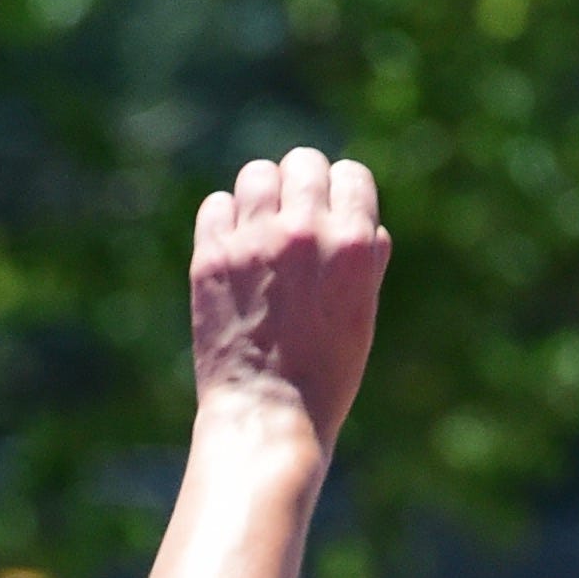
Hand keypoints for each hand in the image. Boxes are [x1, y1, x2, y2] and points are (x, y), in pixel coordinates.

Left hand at [189, 148, 389, 449]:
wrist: (269, 414)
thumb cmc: (327, 374)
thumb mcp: (364, 315)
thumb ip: (366, 259)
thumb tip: (363, 221)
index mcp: (353, 245)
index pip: (352, 174)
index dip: (346, 192)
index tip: (336, 212)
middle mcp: (304, 232)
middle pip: (304, 163)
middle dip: (304, 185)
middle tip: (298, 218)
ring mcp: (254, 241)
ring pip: (258, 175)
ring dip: (264, 196)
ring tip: (265, 229)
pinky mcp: (212, 255)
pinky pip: (218, 204)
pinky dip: (228, 221)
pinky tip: (237, 250)